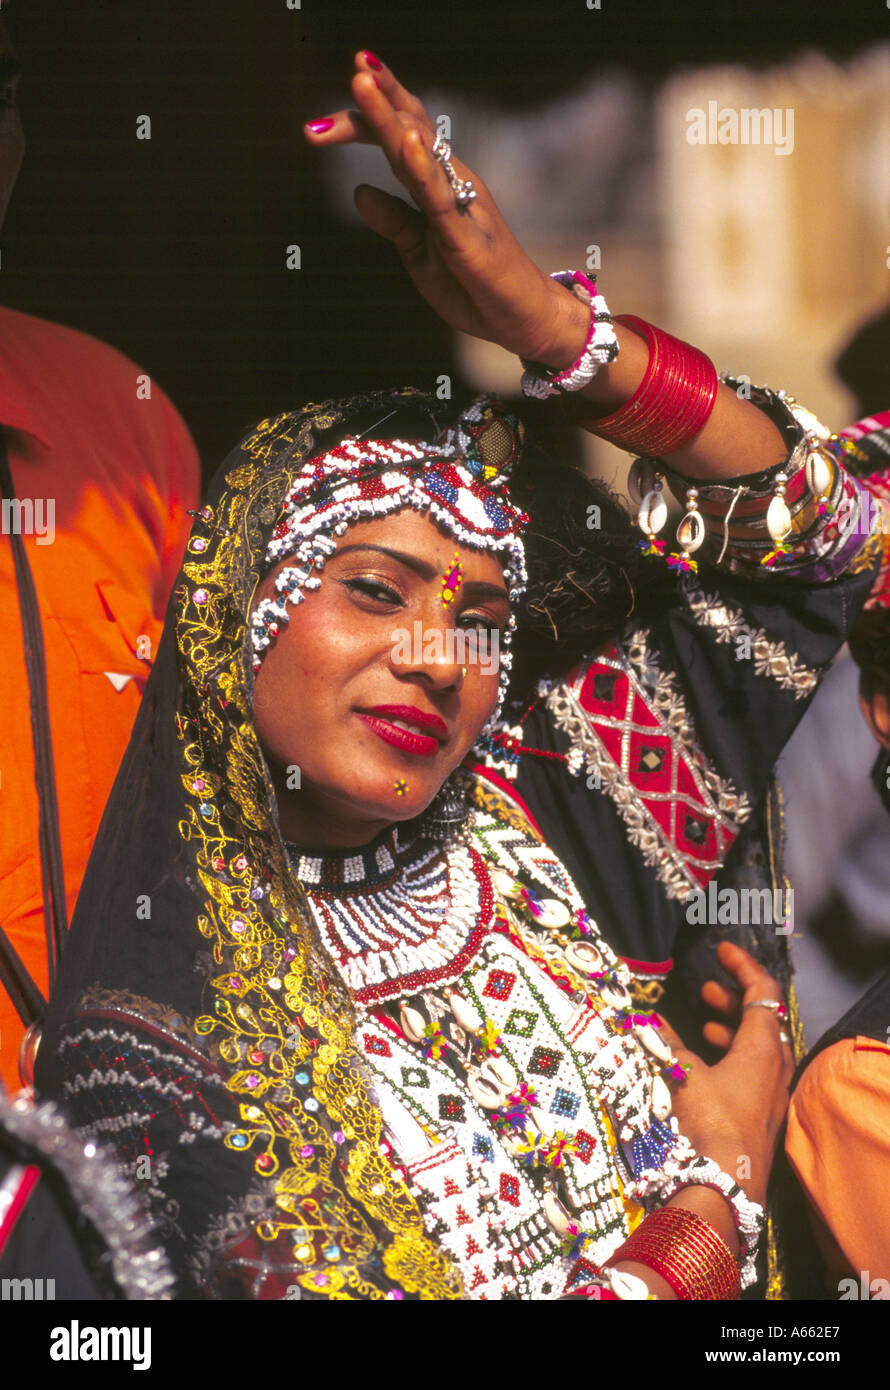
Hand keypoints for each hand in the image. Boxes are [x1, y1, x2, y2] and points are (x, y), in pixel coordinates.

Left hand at [303, 51, 588, 367]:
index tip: (318, 123)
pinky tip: (407, 143)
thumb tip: (359, 192)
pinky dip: (422, 168)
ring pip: (421, 152)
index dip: (364, 121)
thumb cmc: (473, 286)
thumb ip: (394, 221)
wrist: (519, 320)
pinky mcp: (468, 238)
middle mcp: (451, 183)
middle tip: (351, 70)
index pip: (398, 138)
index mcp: (436, 184)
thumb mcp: (419, 253)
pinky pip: (441, 199)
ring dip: (389, 116)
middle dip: (374, 102)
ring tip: (363, 82)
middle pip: (408, 128)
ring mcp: (461, 206)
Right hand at [656, 942, 792, 1204]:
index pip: (762, 990)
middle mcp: (776, 1067)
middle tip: (706, 989)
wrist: (725, 1186)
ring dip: (731, 1029)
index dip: (742, 965)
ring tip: (703, 1023)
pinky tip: (704, 1064)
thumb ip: (666, 1043)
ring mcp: (771, 1093)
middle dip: (734, 998)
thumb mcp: (682, 1075)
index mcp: (764, 1047)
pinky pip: (753, 1071)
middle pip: (764, 1018)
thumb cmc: (709, 1122)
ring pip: (759, 1047)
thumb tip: (645, 1019)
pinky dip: (732, 1056)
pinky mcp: (761, 1114)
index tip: (721, 949)